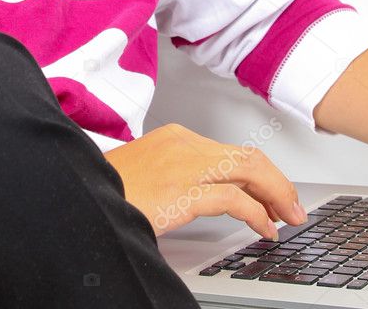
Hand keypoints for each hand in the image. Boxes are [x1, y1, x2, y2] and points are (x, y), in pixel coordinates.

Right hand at [103, 122, 307, 237]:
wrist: (75, 193)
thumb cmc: (106, 189)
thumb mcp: (148, 176)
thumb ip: (176, 177)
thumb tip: (205, 196)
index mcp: (176, 138)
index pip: (232, 151)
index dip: (261, 174)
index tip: (272, 194)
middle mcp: (184, 144)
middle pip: (247, 157)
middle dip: (277, 182)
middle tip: (293, 207)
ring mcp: (184, 165)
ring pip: (249, 170)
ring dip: (276, 195)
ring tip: (288, 217)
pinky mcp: (182, 190)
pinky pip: (235, 198)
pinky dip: (257, 214)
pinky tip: (264, 229)